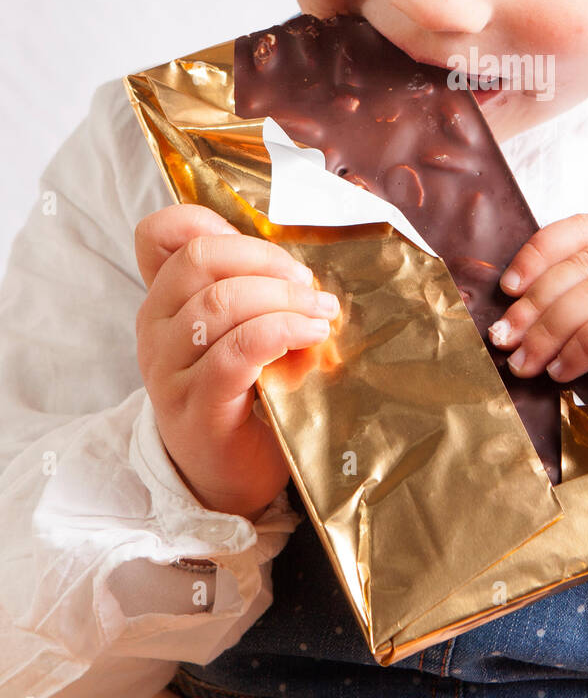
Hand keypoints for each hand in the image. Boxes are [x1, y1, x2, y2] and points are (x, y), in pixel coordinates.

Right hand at [134, 204, 338, 521]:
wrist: (230, 476)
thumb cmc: (245, 393)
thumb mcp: (240, 330)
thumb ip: (253, 290)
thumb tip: (300, 257)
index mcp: (164, 300)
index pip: (158, 235)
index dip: (208, 221)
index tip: (265, 245)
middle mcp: (155, 329)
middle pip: (200, 259)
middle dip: (266, 260)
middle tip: (308, 285)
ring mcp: (169, 370)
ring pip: (220, 302)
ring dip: (284, 299)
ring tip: (321, 315)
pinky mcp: (197, 406)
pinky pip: (237, 351)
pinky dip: (282, 332)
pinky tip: (312, 336)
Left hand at [486, 213, 587, 424]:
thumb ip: (587, 299)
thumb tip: (518, 312)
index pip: (586, 228)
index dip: (540, 252)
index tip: (509, 287)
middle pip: (587, 262)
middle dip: (537, 302)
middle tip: (507, 338)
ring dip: (554, 328)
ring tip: (528, 361)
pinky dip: (585, 346)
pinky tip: (565, 370)